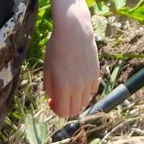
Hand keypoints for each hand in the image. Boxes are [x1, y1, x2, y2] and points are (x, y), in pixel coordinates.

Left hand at [42, 0, 99, 117]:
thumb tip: (54, 99)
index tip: (52, 101)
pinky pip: (93, 91)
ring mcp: (89, 81)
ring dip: (76, 100)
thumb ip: (49, 88)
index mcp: (63, 87)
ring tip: (69, 89)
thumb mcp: (47, 70)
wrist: (74, 31)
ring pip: (85, 102)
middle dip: (66, 107)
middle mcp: (78, 87)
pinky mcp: (96, 74)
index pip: (63, 112)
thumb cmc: (56, 48)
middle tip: (60, 98)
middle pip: (75, 110)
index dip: (56, 110)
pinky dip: (86, 91)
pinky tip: (79, 81)